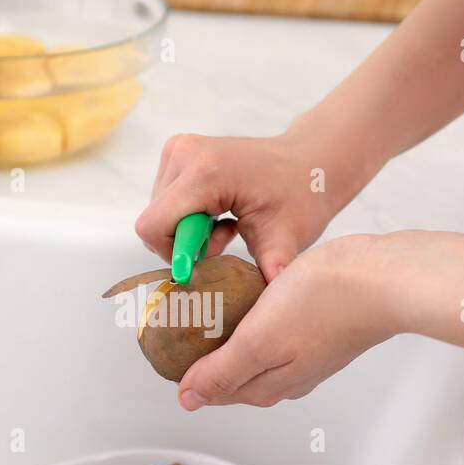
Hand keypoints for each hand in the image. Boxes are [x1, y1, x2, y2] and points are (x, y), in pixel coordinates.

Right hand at [136, 130, 349, 282]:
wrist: (310, 163)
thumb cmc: (301, 198)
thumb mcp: (286, 239)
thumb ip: (269, 270)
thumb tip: (270, 316)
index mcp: (205, 172)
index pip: (154, 227)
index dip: (174, 253)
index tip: (205, 261)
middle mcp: (185, 153)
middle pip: (155, 221)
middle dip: (184, 242)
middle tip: (224, 243)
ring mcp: (180, 148)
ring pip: (159, 212)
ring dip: (188, 230)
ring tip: (226, 228)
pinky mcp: (179, 151)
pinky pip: (166, 199)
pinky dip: (189, 215)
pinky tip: (221, 214)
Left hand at [178, 234, 399, 409]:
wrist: (381, 280)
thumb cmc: (323, 305)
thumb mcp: (259, 341)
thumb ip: (222, 371)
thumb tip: (188, 399)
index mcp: (269, 386)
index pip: (214, 389)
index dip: (188, 371)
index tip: (168, 346)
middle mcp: (289, 377)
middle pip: (235, 373)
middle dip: (207, 356)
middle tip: (183, 327)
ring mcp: (307, 353)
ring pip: (256, 353)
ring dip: (232, 338)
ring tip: (211, 311)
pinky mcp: (320, 328)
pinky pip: (277, 332)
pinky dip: (257, 321)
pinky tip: (253, 300)